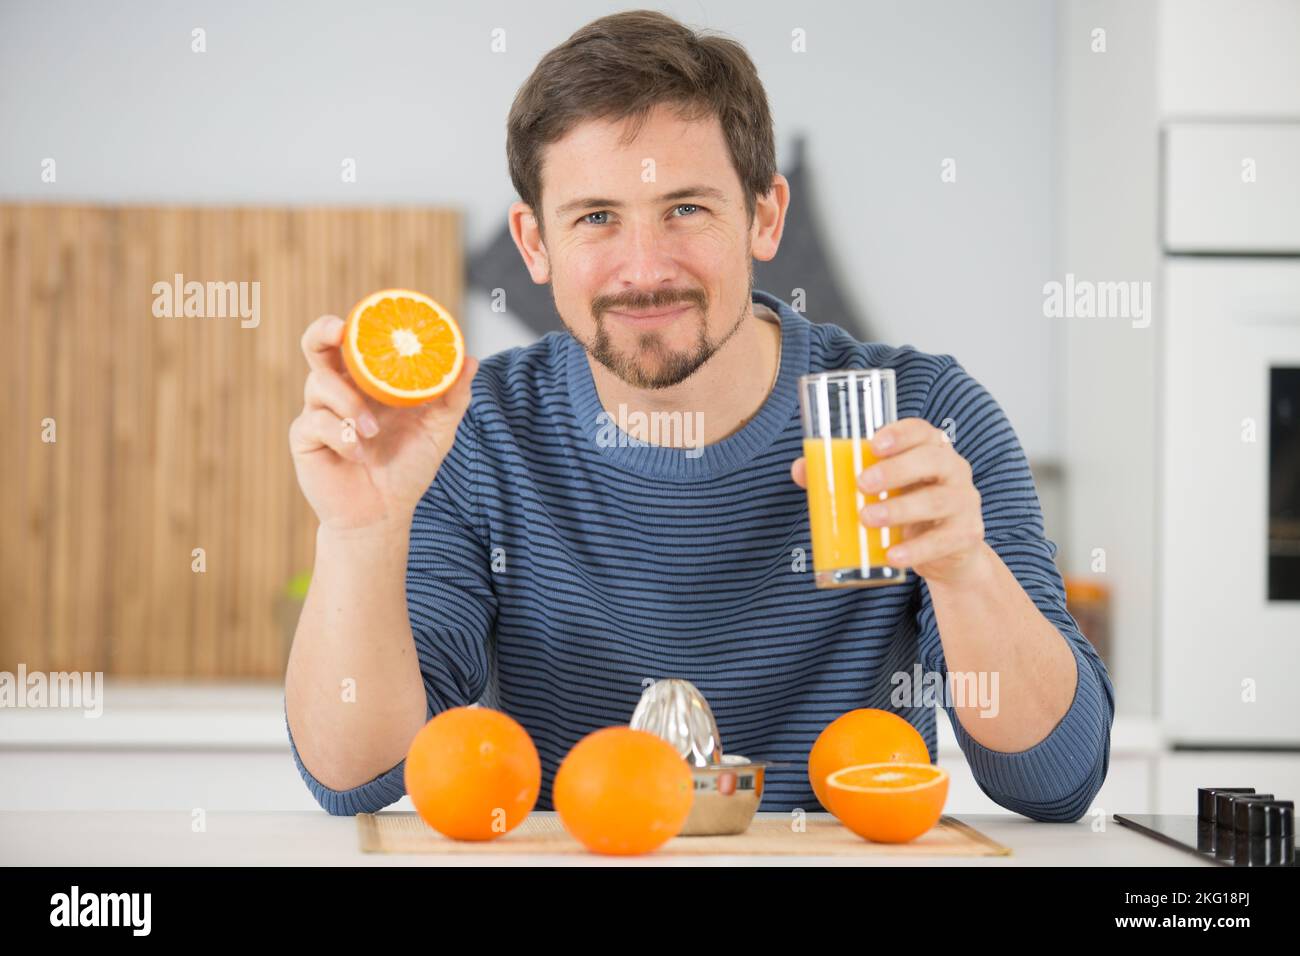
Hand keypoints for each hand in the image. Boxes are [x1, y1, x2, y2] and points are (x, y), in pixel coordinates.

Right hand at [288, 313, 477, 531]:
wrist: (384, 515)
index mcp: (368, 382)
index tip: (375, 313)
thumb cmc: (407, 468)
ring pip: (318, 383)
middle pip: (316, 346)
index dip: (360, 322)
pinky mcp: (305, 438)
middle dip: (322, 331)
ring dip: (349, 403)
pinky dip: (342, 437)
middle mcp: (339, 390)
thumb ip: (453, 397)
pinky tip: (360, 454)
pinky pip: (315, 422)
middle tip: (340, 332)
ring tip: (372, 430)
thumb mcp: (438, 431)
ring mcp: (318, 412)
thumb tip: (471, 359)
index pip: (357, 342)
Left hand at [790, 418, 988, 585]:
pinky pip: (943, 540)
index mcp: (931, 449)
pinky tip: (892, 556)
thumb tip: (800, 469)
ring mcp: (964, 502)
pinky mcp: (966, 534)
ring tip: (866, 518)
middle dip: (896, 470)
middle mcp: (953, 469)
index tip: (874, 443)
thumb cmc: (906, 504)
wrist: (946, 550)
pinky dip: (916, 549)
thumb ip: (841, 475)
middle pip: (932, 460)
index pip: (922, 431)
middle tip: (862, 483)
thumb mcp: (880, 488)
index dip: (901, 433)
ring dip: (899, 509)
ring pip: (937, 501)